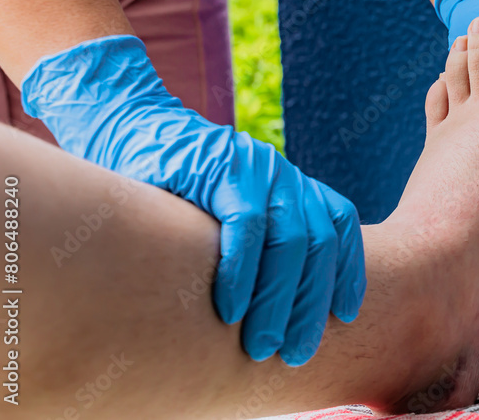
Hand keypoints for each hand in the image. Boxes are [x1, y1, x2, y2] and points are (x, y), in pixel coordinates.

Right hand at [22, 36, 365, 365]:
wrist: (130, 127)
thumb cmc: (179, 183)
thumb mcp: (230, 204)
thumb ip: (260, 235)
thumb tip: (275, 304)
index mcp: (292, 181)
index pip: (338, 224)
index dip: (348, 269)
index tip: (346, 314)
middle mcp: (283, 172)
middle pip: (318, 242)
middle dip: (310, 303)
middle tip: (295, 352)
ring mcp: (256, 168)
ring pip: (289, 239)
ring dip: (279, 298)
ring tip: (265, 343)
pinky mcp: (222, 169)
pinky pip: (245, 226)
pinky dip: (241, 271)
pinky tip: (230, 309)